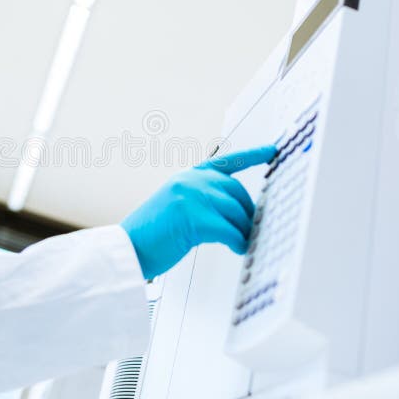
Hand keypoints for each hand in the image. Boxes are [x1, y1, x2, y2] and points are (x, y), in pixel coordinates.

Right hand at [122, 145, 275, 279]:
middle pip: (236, 192)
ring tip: (243, 243)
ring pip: (237, 213)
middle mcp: (190, 181)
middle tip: (250, 230)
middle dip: (247, 213)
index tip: (271, 150)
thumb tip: (237, 214)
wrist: (127, 249)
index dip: (252, 155)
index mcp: (187, 177)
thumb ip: (202, 201)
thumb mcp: (176, 207)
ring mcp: (192, 196)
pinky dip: (239, 242)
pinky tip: (238, 249)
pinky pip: (231, 231)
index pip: (226, 162)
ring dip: (244, 231)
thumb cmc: (150, 235)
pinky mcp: (195, 217)